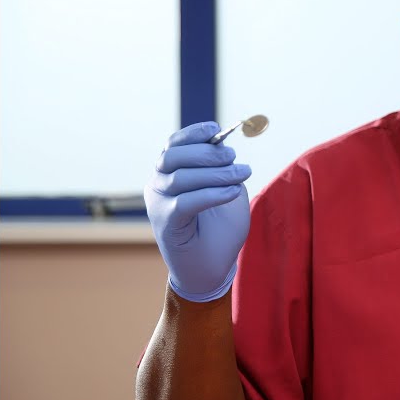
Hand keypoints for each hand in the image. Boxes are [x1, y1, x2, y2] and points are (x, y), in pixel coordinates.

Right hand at [144, 121, 252, 301]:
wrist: (211, 268)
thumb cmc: (219, 229)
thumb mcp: (226, 190)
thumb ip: (222, 169)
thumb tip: (225, 147)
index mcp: (169, 173)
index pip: (174, 145)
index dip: (194, 134)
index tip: (217, 130)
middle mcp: (158, 185)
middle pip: (174, 157)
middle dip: (207, 153)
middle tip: (234, 157)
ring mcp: (158, 204)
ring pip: (181, 178)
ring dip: (216, 174)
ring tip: (242, 174)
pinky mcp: (165, 224)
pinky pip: (185, 202)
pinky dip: (211, 194)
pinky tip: (233, 192)